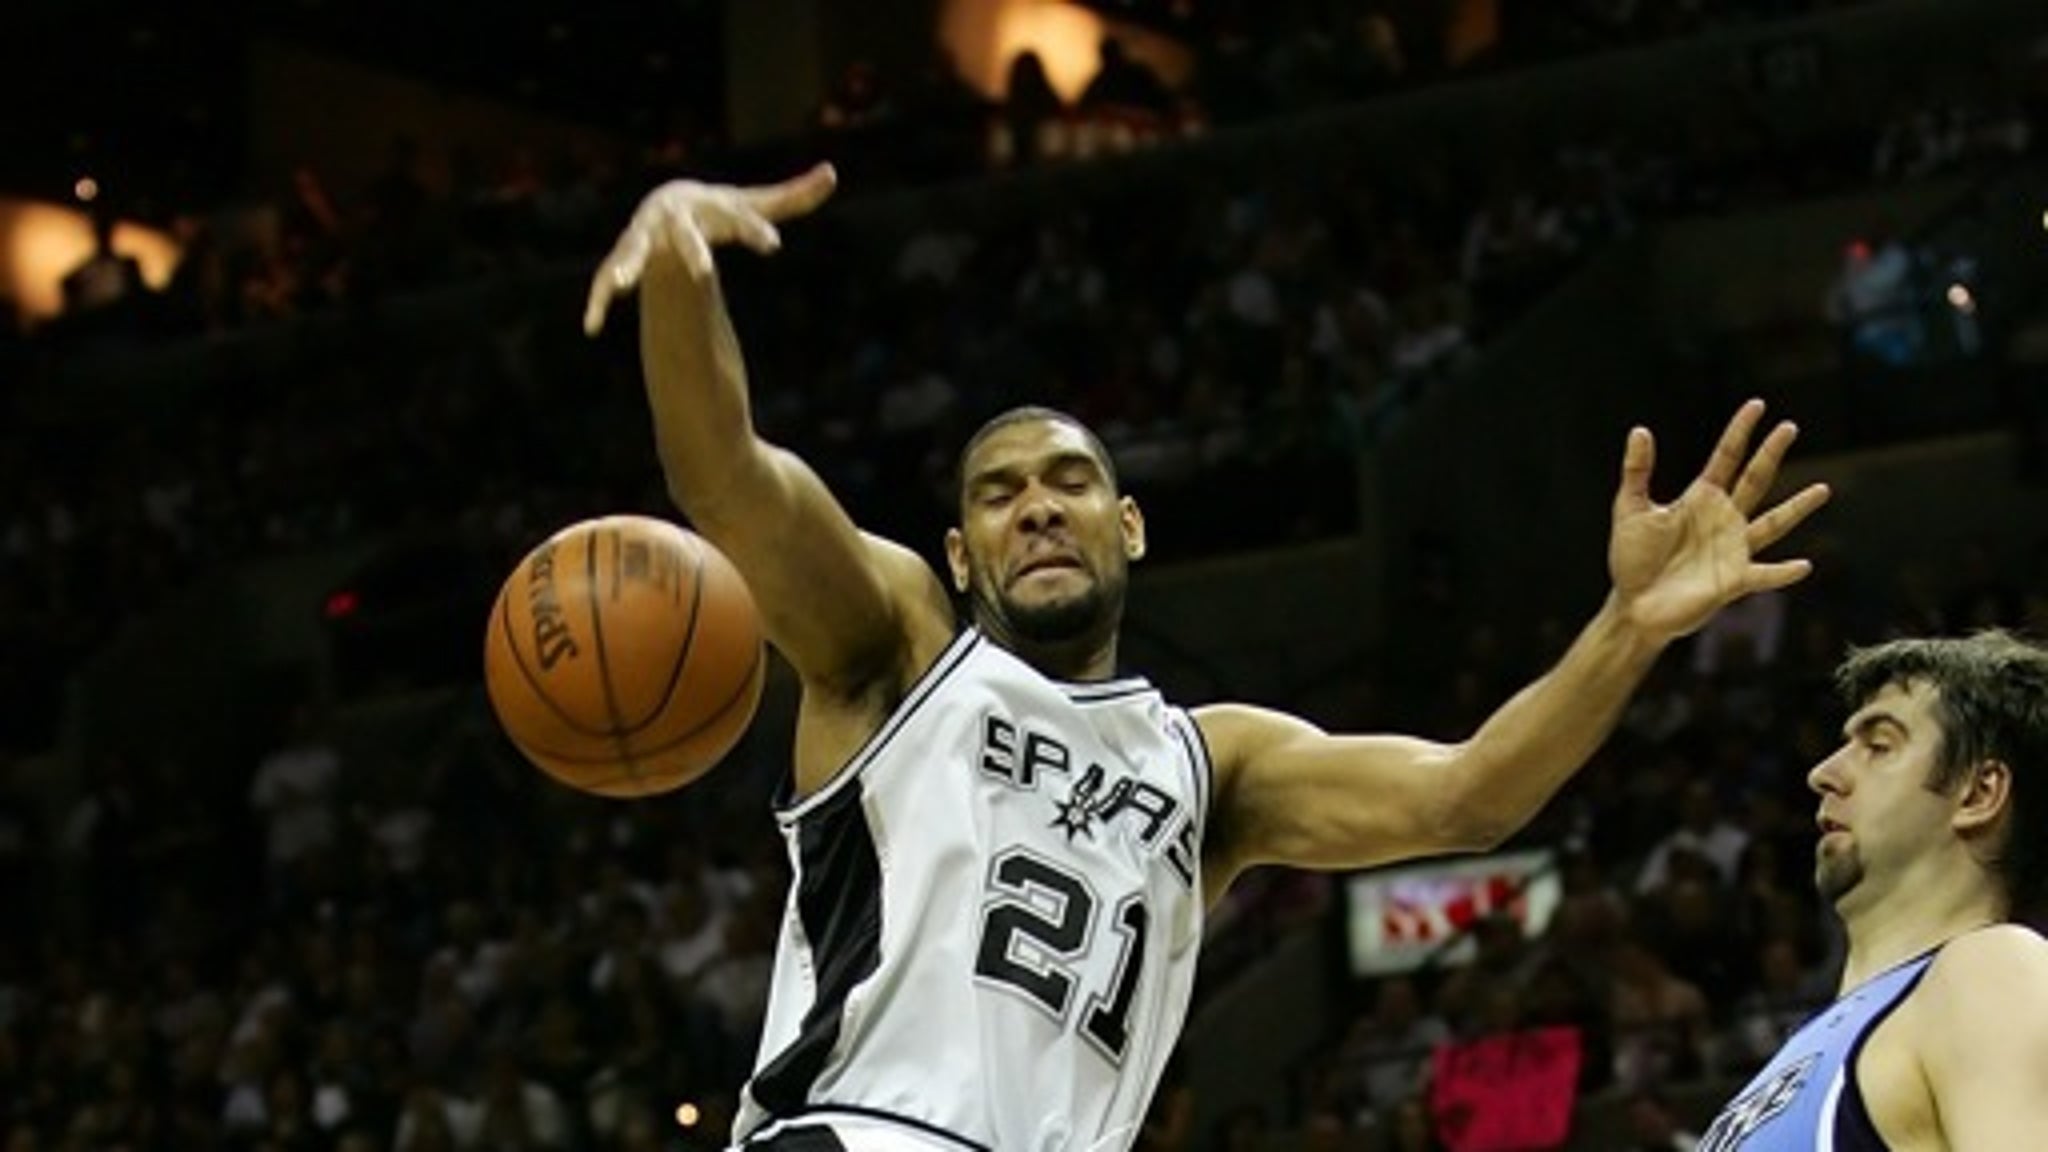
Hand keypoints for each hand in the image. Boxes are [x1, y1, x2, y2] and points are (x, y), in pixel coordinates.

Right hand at [582, 162, 837, 335]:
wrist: (669, 203)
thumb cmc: (718, 209)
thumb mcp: (751, 204)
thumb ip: (792, 196)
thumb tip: (831, 173)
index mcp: (706, 206)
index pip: (734, 217)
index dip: (751, 229)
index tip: (774, 245)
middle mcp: (672, 220)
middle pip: (683, 235)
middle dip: (692, 250)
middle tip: (703, 270)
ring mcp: (643, 240)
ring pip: (632, 253)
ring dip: (627, 268)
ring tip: (621, 286)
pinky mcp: (624, 261)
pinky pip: (605, 280)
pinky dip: (598, 301)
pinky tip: (590, 328)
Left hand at [1609, 399, 1830, 643]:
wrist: (1634, 605)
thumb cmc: (1633, 559)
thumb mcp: (1631, 509)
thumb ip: (1637, 471)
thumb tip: (1639, 429)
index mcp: (1702, 499)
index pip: (1726, 457)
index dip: (1740, 431)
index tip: (1757, 405)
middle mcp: (1724, 519)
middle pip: (1755, 479)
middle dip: (1771, 453)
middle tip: (1790, 426)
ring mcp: (1733, 548)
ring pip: (1773, 523)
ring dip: (1797, 508)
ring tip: (1824, 489)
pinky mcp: (1733, 580)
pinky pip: (1764, 575)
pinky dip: (1783, 572)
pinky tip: (1803, 565)